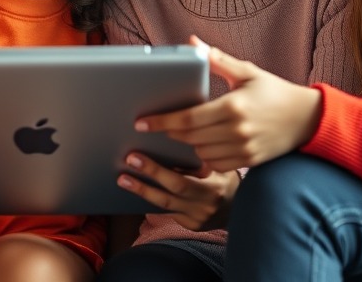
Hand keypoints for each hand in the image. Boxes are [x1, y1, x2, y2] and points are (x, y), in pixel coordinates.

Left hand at [116, 154, 238, 230]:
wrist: (239, 207)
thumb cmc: (225, 177)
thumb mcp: (219, 164)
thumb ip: (201, 158)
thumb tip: (173, 137)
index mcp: (214, 186)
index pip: (182, 178)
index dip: (159, 169)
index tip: (141, 153)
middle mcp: (205, 204)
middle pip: (171, 190)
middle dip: (149, 174)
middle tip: (130, 159)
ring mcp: (198, 217)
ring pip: (164, 204)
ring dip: (141, 190)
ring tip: (123, 178)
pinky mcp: (192, 225)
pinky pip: (168, 212)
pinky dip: (151, 201)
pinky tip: (137, 190)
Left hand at [134, 36, 322, 170]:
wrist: (308, 119)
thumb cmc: (274, 91)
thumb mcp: (246, 71)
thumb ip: (216, 59)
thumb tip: (192, 42)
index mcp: (233, 106)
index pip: (187, 118)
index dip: (161, 122)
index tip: (142, 122)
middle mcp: (237, 130)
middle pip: (189, 138)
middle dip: (169, 133)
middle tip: (153, 127)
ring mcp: (244, 149)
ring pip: (200, 153)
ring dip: (187, 145)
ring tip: (178, 134)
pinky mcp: (249, 161)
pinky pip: (216, 164)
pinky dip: (204, 157)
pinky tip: (199, 145)